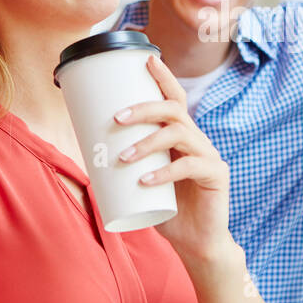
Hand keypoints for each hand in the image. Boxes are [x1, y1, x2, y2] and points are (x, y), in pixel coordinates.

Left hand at [115, 54, 231, 260]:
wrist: (196, 243)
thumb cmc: (166, 210)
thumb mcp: (141, 181)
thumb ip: (125, 165)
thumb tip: (86, 152)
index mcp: (180, 136)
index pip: (174, 97)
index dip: (162, 76)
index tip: (145, 59)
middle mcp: (197, 140)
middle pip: (174, 109)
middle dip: (144, 108)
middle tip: (116, 118)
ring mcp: (209, 156)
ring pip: (179, 134)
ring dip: (147, 142)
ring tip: (123, 157)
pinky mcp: (216, 175)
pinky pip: (190, 167)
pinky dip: (165, 172)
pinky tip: (146, 181)